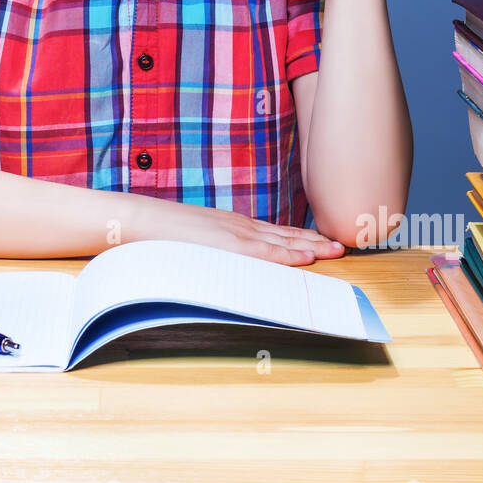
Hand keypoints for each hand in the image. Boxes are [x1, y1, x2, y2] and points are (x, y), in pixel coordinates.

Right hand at [130, 193, 346, 264]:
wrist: (141, 220)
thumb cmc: (164, 234)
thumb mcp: (197, 239)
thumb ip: (215, 247)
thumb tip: (225, 262)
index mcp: (233, 225)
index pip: (275, 232)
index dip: (301, 237)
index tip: (321, 242)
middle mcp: (240, 226)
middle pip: (286, 234)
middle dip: (315, 241)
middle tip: (342, 245)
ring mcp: (236, 234)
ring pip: (282, 241)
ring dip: (311, 246)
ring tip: (335, 251)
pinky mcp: (229, 244)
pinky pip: (266, 252)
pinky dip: (289, 255)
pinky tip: (307, 257)